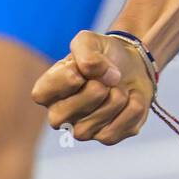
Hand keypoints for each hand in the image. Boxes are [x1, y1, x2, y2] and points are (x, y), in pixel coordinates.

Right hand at [32, 31, 153, 144]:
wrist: (134, 64)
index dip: (68, 78)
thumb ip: (86, 53)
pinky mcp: (107, 137)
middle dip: (97, 87)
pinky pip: (120, 128)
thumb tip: (101, 76)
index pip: (43, 93)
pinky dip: (133, 107)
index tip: (83, 67)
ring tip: (118, 86)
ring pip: (97, 120)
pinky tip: (129, 98)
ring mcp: (82, 130)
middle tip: (106, 78)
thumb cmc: (103, 54)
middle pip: (69, 112)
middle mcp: (59, 116)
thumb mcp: (89, 40)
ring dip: (117, 96)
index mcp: (47, 92)